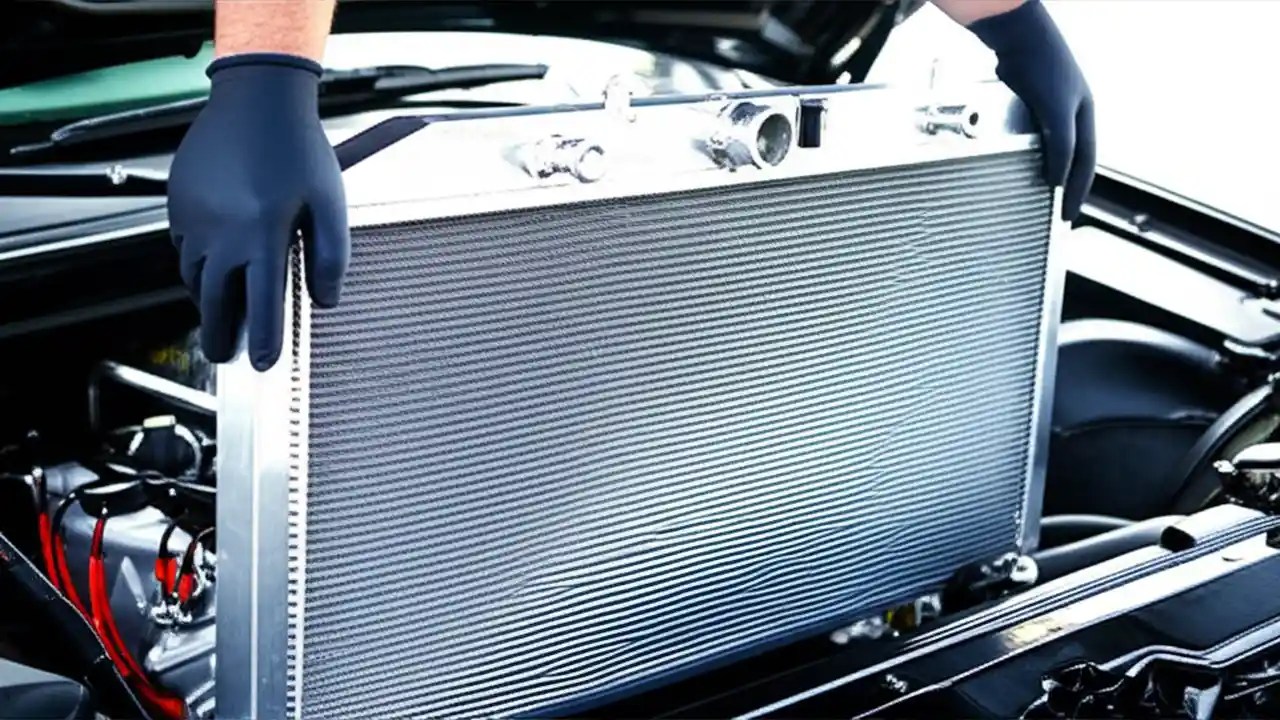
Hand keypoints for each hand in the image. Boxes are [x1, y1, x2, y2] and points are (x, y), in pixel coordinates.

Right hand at [167, 53, 348, 370]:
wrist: (256, 100)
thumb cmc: (298, 150)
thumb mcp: (330, 204)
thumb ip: (331, 257)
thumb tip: (325, 301)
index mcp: (264, 236)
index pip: (262, 305)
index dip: (264, 340)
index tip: (265, 363)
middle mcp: (223, 233)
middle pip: (216, 303)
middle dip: (221, 335)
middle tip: (227, 354)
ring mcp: (195, 219)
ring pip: (195, 278)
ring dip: (210, 298)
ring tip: (226, 308)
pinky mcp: (179, 204)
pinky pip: (184, 249)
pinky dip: (198, 263)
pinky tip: (218, 260)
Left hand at [968, 0, 1094, 220]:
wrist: (1018, 34)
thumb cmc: (1043, 68)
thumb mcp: (1057, 113)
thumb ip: (1061, 147)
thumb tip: (1058, 182)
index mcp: (1086, 115)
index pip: (1085, 164)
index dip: (1078, 192)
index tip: (1067, 217)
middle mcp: (1072, 111)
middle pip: (1071, 158)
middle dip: (1065, 187)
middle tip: (1054, 213)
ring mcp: (1050, 105)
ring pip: (1050, 147)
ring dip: (1045, 171)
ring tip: (1034, 195)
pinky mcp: (1028, 100)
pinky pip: (1031, 135)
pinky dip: (1028, 154)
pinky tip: (1015, 165)